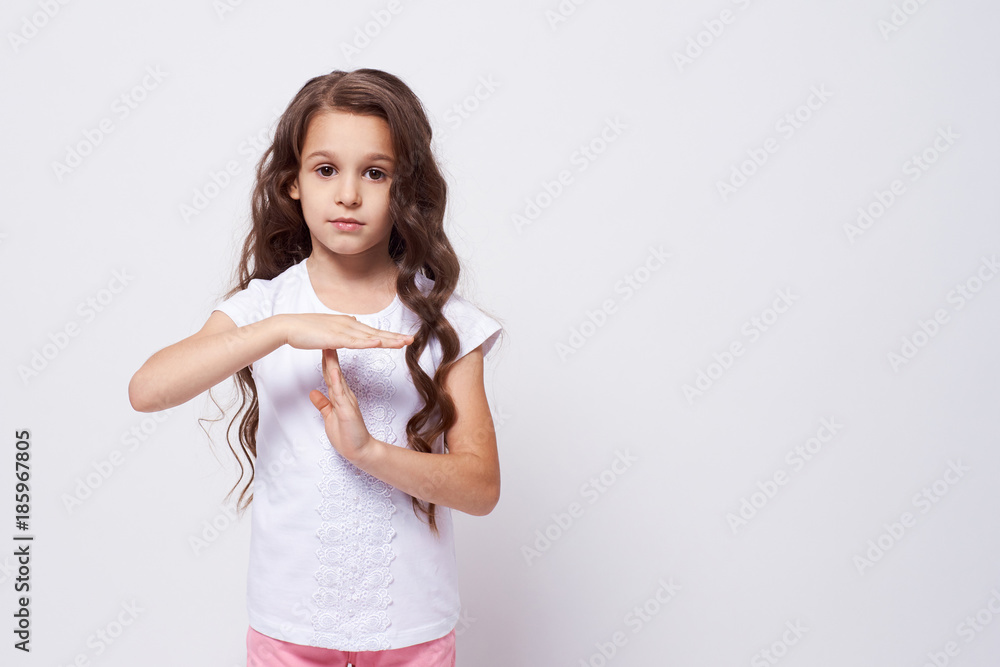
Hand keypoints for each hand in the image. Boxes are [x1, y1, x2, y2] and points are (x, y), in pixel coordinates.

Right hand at [280, 313, 413, 350]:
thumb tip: (355, 322)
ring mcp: (342, 331)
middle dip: (395, 337)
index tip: (404, 339)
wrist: (289, 326)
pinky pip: (353, 342)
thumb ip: (344, 327)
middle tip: (412, 340)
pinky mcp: (334, 338)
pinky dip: (367, 342)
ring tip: (403, 342)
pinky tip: (379, 342)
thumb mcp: (329, 328)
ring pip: (369, 337)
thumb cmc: (306, 329)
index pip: (374, 332)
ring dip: (387, 340)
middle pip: (376, 333)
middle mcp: (349, 325)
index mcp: (349, 324)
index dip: (390, 336)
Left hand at [308, 348, 380, 464]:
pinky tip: (333, 370)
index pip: (330, 373)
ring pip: (338, 378)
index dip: (325, 358)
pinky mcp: (347, 409)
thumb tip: (313, 393)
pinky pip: (340, 393)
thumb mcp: (330, 417)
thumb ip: (323, 404)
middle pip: (334, 371)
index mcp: (340, 395)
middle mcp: (344, 394)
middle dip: (329, 353)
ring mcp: (347, 401)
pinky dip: (336, 381)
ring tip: (329, 346)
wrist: (360, 450)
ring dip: (333, 362)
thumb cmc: (347, 435)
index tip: (320, 344)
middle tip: (325, 336)